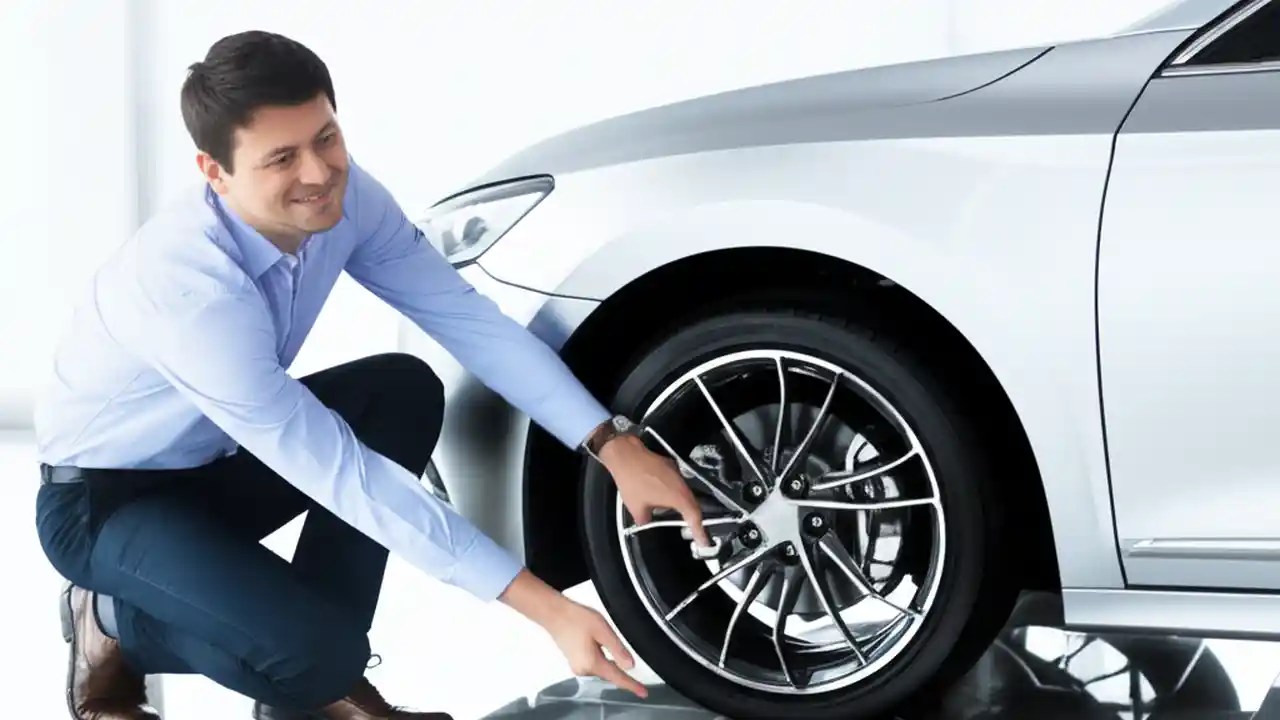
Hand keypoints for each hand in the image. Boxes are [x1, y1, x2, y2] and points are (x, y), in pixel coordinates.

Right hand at [499, 569, 648, 698]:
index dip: (632, 685)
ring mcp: (577, 666)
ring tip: (600, 636)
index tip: (643, 692)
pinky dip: (601, 657)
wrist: (554, 613)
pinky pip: (594, 663)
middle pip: (609, 672)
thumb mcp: (603, 631)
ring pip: (602, 667)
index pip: (617, 678)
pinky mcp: (575, 661)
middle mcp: (583, 669)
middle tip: (613, 642)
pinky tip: (598, 643)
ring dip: (608, 658)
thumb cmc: (576, 618)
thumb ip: (618, 650)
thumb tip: (630, 666)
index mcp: (592, 663)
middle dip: (618, 663)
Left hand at [599, 434, 711, 546]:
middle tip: (694, 531)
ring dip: (683, 505)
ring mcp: (677, 473)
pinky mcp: (669, 466)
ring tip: (679, 517)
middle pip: (693, 504)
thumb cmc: (632, 482)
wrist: (625, 454)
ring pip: (685, 493)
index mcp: (678, 496)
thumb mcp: (636, 508)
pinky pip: (677, 484)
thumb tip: (646, 522)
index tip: (704, 542)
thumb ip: (646, 520)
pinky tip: (664, 498)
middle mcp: (682, 484)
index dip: (700, 531)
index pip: (695, 517)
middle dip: (694, 519)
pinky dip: (675, 494)